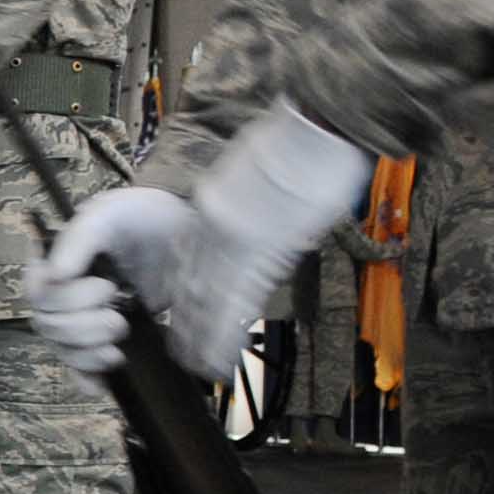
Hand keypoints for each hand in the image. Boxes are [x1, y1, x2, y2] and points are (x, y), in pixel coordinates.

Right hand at [31, 185, 204, 382]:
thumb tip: (52, 275)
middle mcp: (64, 293)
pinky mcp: (105, 340)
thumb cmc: (148, 219)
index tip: (105, 287)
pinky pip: (81, 369)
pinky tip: (104, 380)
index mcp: (57, 261)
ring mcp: (84, 319)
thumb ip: (78, 240)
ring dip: (88, 350)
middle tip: (119, 314)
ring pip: (62, 349)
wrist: (190, 240)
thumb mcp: (111, 215)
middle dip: (83, 325)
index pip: (36, 292)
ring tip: (122, 335)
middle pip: (47, 324)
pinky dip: (88, 378)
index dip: (64, 298)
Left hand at [170, 103, 374, 383]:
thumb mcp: (256, 177)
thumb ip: (246, 209)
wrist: (316, 124)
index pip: (188, 260)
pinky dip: (224, 334)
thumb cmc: (300, 145)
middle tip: (179, 354)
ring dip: (199, 338)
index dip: (180, 293)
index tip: (177, 315)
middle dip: (183, 323)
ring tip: (197, 368)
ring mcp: (232, 239)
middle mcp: (212, 225)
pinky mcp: (259, 249)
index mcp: (212, 207)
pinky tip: (217, 356)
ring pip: (204, 301)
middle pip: (188, 285)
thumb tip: (257, 231)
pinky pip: (235, 303)